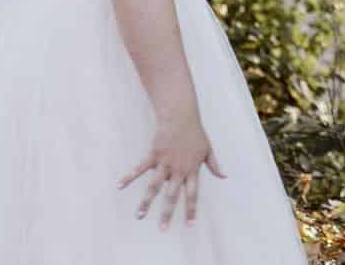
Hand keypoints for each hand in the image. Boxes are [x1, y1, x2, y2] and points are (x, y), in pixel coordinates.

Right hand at [120, 114, 226, 229]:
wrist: (181, 116)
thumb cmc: (195, 133)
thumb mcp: (208, 149)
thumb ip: (214, 165)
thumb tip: (224, 176)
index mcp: (192, 170)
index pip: (192, 193)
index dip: (191, 209)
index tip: (189, 225)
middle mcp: (178, 169)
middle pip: (172, 195)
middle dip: (167, 212)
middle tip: (163, 229)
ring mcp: (165, 162)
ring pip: (154, 186)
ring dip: (147, 202)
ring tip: (139, 216)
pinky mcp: (154, 155)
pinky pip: (140, 168)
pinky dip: (130, 176)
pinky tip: (120, 185)